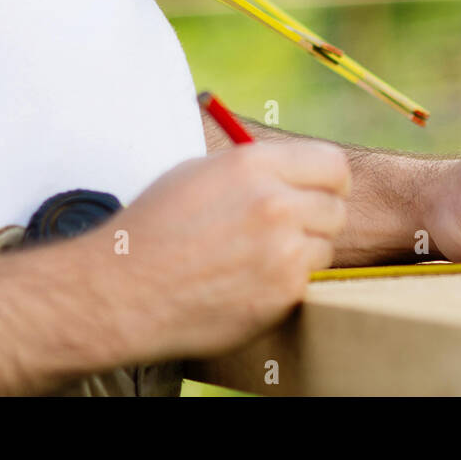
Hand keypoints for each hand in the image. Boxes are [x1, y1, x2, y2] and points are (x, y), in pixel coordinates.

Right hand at [81, 140, 350, 360]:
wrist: (124, 290)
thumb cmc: (155, 228)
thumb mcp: (200, 173)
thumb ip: (253, 167)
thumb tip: (291, 169)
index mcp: (255, 165)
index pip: (333, 165)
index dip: (329, 180)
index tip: (320, 192)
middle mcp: (276, 203)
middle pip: (336, 208)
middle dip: (317, 218)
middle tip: (290, 230)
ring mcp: (283, 251)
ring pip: (325, 247)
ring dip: (302, 252)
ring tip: (257, 258)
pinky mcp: (283, 294)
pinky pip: (305, 282)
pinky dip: (285, 284)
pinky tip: (248, 282)